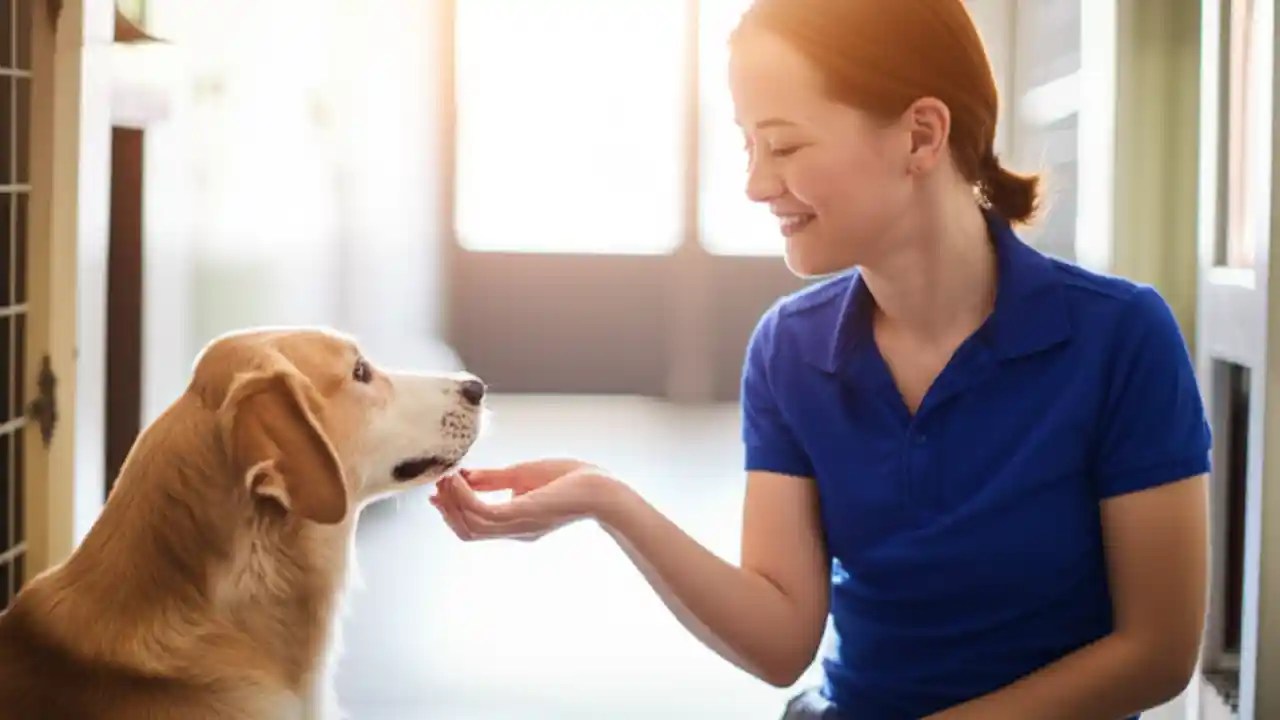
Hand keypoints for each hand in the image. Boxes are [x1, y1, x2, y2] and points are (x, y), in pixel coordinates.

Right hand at [430, 459, 618, 541]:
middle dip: (447, 508)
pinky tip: (459, 479)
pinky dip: (464, 497)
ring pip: (469, 525)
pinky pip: (481, 512)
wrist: (602, 487)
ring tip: (445, 478)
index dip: (451, 512)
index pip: (474, 527)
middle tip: (438, 483)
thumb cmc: (572, 479)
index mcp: (515, 524)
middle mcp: (514, 531)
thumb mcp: (522, 475)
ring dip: (452, 501)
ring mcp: (517, 526)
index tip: (436, 492)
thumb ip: (492, 479)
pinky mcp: (521, 515)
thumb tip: (464, 476)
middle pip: (466, 531)